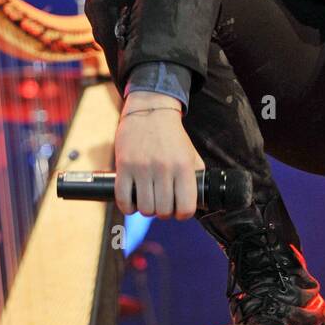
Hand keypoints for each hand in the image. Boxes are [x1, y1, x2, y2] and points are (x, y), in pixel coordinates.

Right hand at [114, 92, 203, 219]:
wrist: (150, 110)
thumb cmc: (172, 136)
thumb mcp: (190, 153)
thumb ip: (196, 175)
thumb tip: (200, 200)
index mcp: (184, 166)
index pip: (186, 207)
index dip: (183, 214)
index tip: (178, 211)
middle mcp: (164, 168)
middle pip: (163, 211)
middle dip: (163, 212)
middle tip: (161, 205)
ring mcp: (142, 168)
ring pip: (145, 208)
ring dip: (146, 210)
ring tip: (148, 201)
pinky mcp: (124, 166)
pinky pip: (123, 198)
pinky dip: (128, 207)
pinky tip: (132, 202)